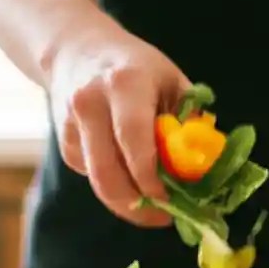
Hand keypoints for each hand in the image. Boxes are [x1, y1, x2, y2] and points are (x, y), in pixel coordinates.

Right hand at [47, 24, 189, 225]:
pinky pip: (91, 175)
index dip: (151, 179)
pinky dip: (113, 183)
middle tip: (163, 218)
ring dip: (126, 202)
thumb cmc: (136, 66)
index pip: (134, 140)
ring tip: (152, 207)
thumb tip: (203, 169)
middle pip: (107, 172)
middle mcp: (90, 103)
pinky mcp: (64, 142)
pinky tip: (128, 173)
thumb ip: (187, 121)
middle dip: (136, 206)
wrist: (77, 49)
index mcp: (124, 84)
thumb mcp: (171, 80)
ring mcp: (71, 125)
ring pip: (97, 181)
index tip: (171, 202)